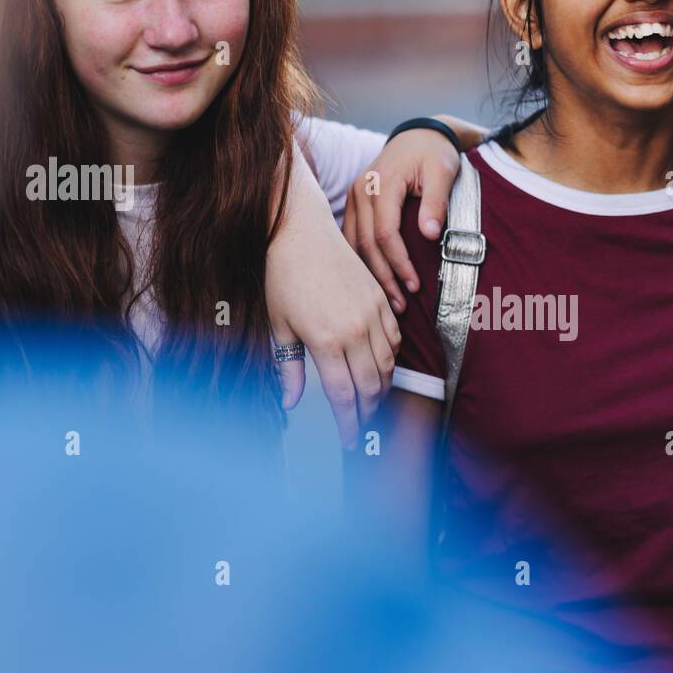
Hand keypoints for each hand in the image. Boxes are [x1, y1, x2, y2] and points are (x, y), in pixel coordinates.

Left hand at [267, 141, 400, 449]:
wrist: (300, 231)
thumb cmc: (282, 277)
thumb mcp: (278, 326)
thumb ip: (287, 368)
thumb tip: (291, 402)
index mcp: (326, 342)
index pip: (344, 397)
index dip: (348, 424)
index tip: (347, 441)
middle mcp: (354, 331)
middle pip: (371, 387)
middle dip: (367, 413)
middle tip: (360, 428)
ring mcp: (372, 314)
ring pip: (387, 366)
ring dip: (381, 390)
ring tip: (371, 403)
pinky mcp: (381, 300)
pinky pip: (394, 340)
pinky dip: (390, 360)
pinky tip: (380, 369)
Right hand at [342, 128, 461, 312]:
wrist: (418, 135)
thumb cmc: (434, 154)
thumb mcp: (442, 171)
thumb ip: (436, 202)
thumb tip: (430, 236)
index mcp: (381, 183)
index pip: (384, 233)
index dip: (398, 262)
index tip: (415, 285)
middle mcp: (360, 190)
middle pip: (365, 244)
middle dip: (384, 277)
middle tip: (402, 306)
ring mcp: (353, 196)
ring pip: (354, 244)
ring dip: (371, 274)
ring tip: (390, 301)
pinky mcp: (354, 203)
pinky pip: (352, 238)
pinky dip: (363, 261)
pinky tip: (375, 281)